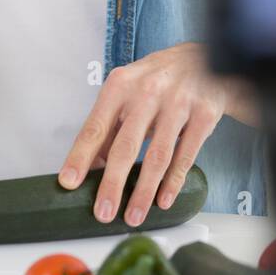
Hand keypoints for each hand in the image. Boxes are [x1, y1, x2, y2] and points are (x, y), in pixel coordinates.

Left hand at [57, 42, 258, 225]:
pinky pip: (185, 155)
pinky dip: (173, 182)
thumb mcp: (128, 91)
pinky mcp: (204, 114)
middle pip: (125, 146)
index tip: (69, 183)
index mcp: (121, 84)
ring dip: (143, 192)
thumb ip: (110, 125)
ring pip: (157, 156)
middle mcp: (148, 91)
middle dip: (112, 184)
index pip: (95, 126)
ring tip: (133, 216)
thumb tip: (90, 165)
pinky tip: (163, 201)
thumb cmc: (158, 79)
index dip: (80, 157)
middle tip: (102, 213)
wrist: (206, 58)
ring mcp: (178, 103)